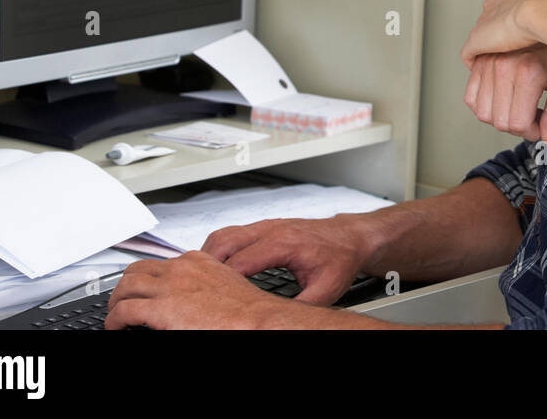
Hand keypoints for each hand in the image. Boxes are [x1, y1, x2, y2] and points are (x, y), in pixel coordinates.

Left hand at [105, 251, 322, 328]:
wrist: (255, 320)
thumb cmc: (245, 311)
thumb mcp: (223, 286)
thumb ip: (202, 284)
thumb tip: (189, 298)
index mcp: (197, 261)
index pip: (160, 263)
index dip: (146, 278)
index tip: (142, 290)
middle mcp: (180, 268)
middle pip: (136, 270)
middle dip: (125, 286)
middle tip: (121, 301)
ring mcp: (169, 286)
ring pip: (125, 287)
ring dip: (116, 302)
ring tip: (115, 316)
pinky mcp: (160, 308)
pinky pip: (123, 311)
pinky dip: (114, 320)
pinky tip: (117, 328)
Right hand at [200, 216, 366, 305]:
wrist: (352, 237)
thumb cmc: (340, 258)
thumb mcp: (325, 290)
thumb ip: (300, 306)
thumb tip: (280, 321)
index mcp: (284, 243)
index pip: (240, 261)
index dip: (222, 281)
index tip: (209, 298)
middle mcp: (271, 229)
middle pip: (224, 242)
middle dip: (206, 266)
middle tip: (195, 289)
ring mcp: (266, 225)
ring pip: (224, 234)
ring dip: (209, 254)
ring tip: (200, 279)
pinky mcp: (265, 226)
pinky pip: (232, 233)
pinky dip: (219, 248)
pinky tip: (216, 267)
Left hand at [460, 0, 546, 66]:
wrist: (540, 11)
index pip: (500, 7)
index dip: (506, 20)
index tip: (513, 31)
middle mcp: (492, 7)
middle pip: (488, 22)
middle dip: (494, 35)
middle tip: (506, 51)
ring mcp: (483, 24)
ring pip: (479, 38)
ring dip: (485, 50)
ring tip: (495, 65)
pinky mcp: (476, 41)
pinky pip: (469, 54)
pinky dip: (473, 62)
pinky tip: (482, 71)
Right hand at [465, 44, 546, 141]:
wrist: (541, 17)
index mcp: (528, 73)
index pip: (519, 123)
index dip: (530, 132)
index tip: (538, 128)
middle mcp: (505, 68)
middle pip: (500, 121)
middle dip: (516, 127)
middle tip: (528, 119)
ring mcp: (488, 63)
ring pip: (483, 112)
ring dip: (498, 118)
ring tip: (514, 109)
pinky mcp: (479, 62)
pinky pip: (470, 96)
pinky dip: (481, 106)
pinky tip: (498, 102)